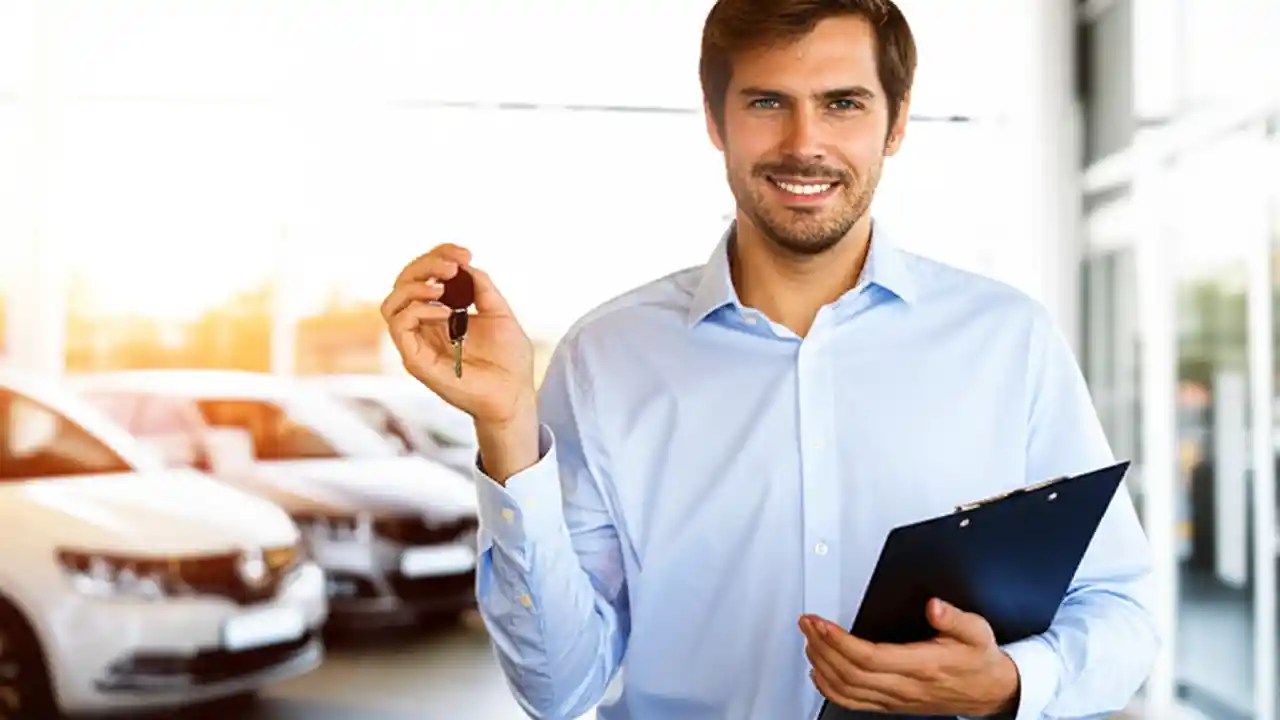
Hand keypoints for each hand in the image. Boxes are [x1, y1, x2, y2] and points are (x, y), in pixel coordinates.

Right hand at [381, 244, 535, 426]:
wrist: (514, 395)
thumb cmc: (509, 360)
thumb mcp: (500, 313)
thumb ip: (482, 288)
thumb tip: (465, 264)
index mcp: (441, 313)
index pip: (424, 276)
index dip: (438, 256)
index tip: (464, 252)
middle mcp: (424, 326)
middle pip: (402, 284)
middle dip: (424, 265)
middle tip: (453, 265)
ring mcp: (418, 344)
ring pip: (391, 303)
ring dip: (414, 286)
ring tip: (443, 289)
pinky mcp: (416, 361)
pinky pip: (399, 327)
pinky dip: (417, 310)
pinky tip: (444, 312)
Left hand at [800, 598, 1019, 716]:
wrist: (990, 692)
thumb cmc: (979, 661)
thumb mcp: (977, 632)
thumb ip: (955, 618)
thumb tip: (934, 606)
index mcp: (923, 666)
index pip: (870, 657)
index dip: (841, 641)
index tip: (822, 623)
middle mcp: (906, 687)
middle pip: (851, 673)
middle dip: (823, 646)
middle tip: (808, 624)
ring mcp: (896, 699)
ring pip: (848, 689)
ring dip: (822, 664)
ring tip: (810, 640)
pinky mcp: (891, 704)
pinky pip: (853, 703)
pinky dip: (829, 688)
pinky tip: (819, 671)